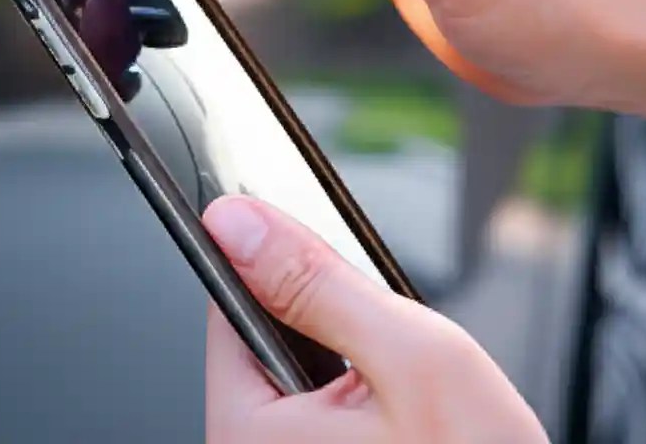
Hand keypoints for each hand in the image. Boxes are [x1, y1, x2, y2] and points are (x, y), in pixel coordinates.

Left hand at [200, 195, 547, 442]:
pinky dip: (370, 403)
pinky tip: (413, 424)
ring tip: (413, 402)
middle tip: (395, 356)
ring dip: (360, 368)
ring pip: (309, 377)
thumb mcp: (415, 358)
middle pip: (271, 341)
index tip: (310, 244)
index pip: (230, 309)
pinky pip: (332, 417)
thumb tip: (240, 223)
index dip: (281, 267)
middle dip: (336, 327)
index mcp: (249, 434)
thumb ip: (321, 285)